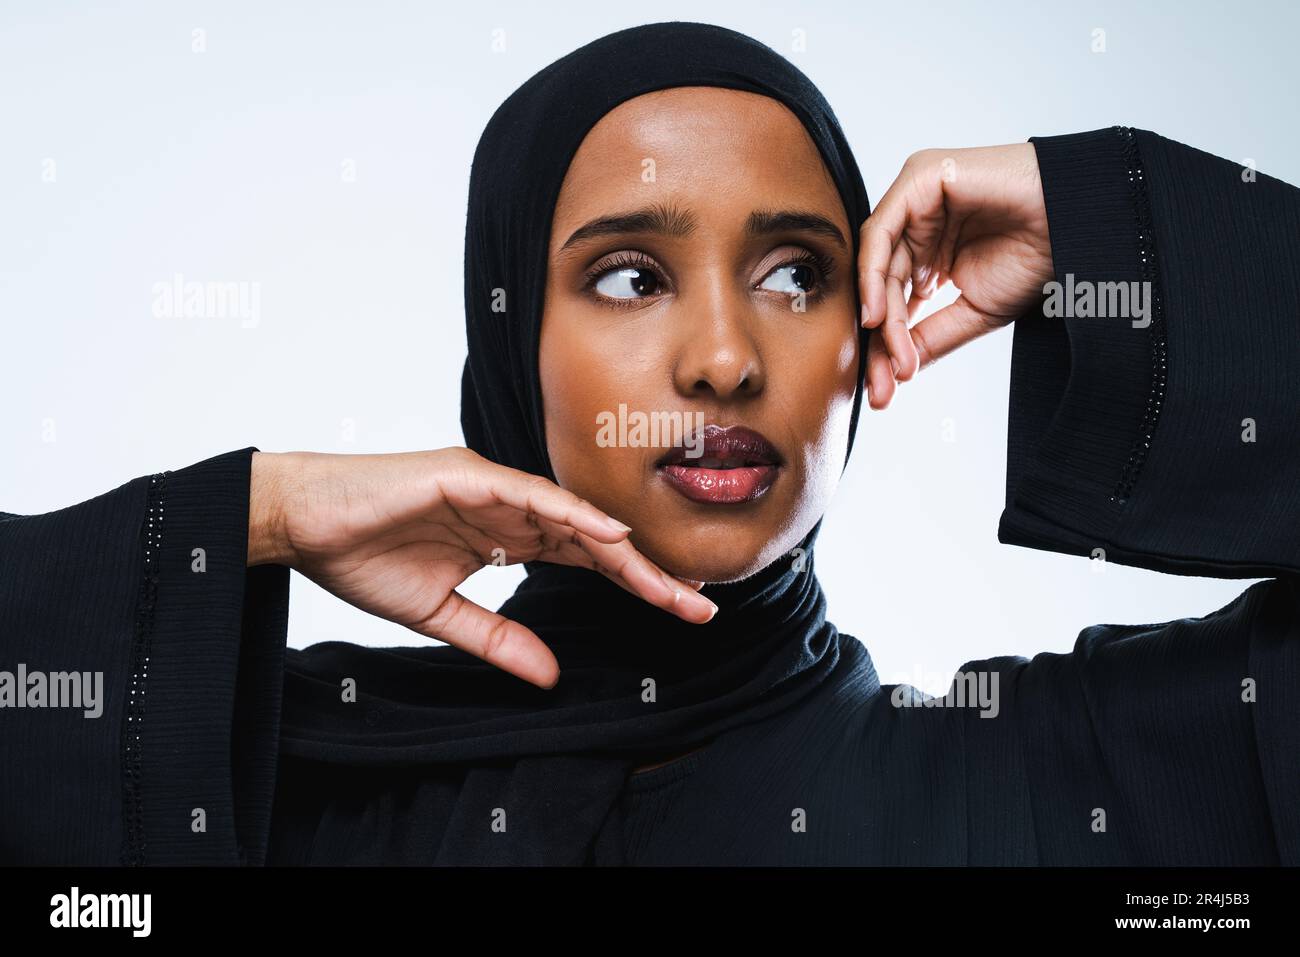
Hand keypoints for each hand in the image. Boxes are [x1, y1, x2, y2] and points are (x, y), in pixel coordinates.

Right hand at [248, 448, 716, 688]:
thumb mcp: (442, 614)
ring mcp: (491, 486)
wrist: (301, 522)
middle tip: (700, 603)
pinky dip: (571, 512)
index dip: (633, 582)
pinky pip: (530, 494)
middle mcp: (509, 506)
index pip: (585, 559)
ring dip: (624, 549)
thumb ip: (498, 640)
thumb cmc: (362, 557)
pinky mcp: (466, 472)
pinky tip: (612, 534)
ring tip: (671, 582)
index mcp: (506, 535)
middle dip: (647, 572)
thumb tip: (552, 675)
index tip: (679, 609)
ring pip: (572, 517)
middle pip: (594, 539)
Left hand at [857, 142, 1054, 407]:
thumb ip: (930, 336)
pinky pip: (881, 230)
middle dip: (880, 339)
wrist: (1078, 223)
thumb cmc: (1037, 258)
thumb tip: (893, 371)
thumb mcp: (974, 310)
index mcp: (930, 251)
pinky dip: (872, 274)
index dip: (887, 347)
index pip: (894, 301)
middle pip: (881, 285)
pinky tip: (878, 314)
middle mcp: (918, 225)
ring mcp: (916, 199)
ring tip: (891, 357)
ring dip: (880, 315)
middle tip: (882, 384)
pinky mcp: (919, 177)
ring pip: (878, 263)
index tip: (885, 393)